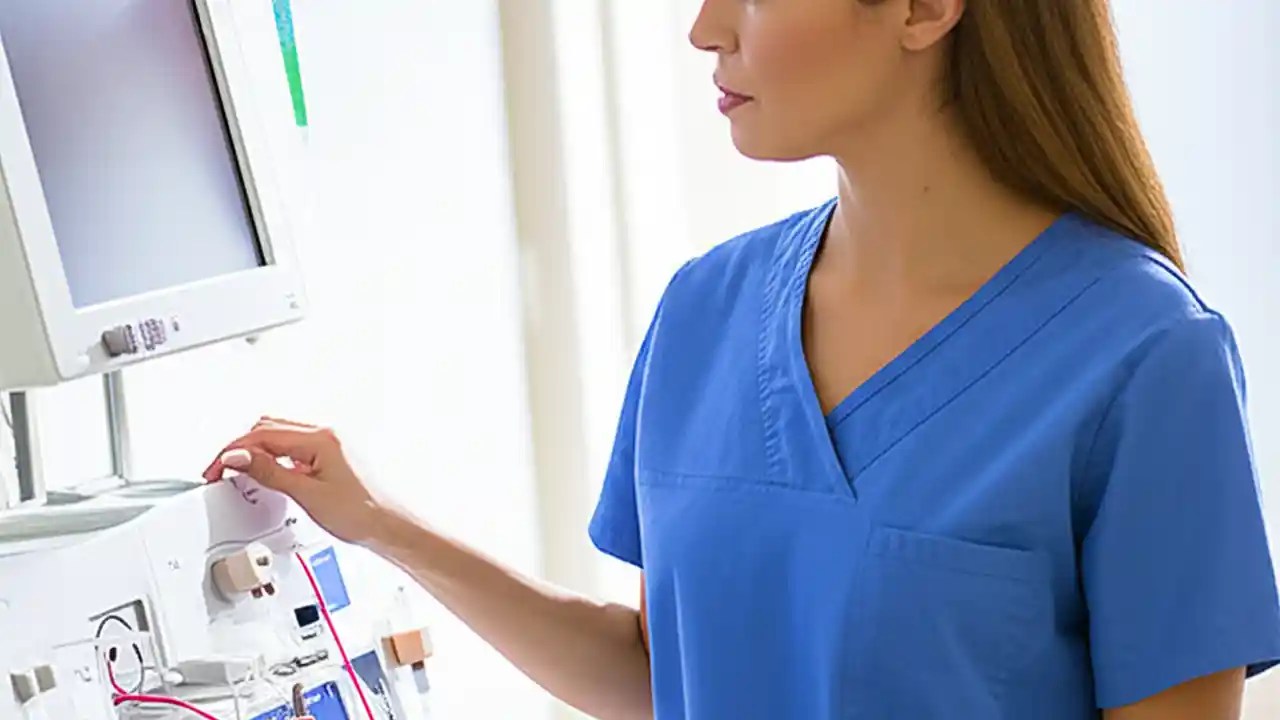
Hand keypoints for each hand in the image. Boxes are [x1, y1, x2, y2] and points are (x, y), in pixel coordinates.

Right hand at [203, 417, 388, 545]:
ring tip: (241, 473)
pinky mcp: (333, 455)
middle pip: (269, 428)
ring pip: (281, 436)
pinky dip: (275, 457)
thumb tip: (238, 457)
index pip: (263, 433)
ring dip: (258, 450)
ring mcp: (332, 443)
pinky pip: (295, 448)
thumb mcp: (307, 495)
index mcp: (321, 438)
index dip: (233, 450)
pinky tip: (269, 474)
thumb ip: (269, 473)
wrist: (391, 526)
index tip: (215, 468)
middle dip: (241, 447)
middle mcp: (328, 434)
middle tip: (222, 471)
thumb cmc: (361, 513)